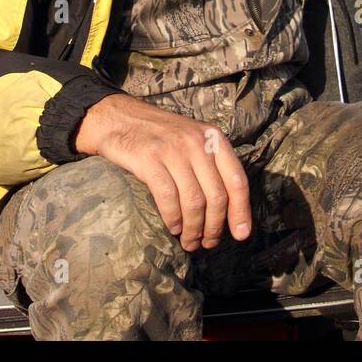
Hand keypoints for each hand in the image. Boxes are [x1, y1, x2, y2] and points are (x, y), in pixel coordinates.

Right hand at [73, 93, 251, 251]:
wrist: (120, 118)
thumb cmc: (161, 135)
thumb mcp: (193, 139)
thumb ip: (211, 165)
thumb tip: (228, 210)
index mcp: (214, 138)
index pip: (236, 180)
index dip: (241, 211)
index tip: (241, 235)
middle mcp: (197, 142)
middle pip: (216, 196)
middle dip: (214, 227)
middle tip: (207, 243)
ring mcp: (173, 150)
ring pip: (194, 201)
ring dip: (193, 228)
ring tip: (189, 241)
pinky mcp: (149, 159)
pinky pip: (168, 198)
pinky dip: (173, 218)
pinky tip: (172, 227)